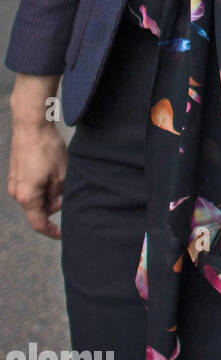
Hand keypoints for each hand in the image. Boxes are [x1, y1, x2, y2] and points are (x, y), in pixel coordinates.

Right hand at [7, 119, 66, 239]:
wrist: (31, 124)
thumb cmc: (46, 148)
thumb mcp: (61, 174)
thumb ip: (58, 194)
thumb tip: (56, 203)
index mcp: (27, 197)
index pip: (38, 223)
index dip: (51, 231)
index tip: (62, 234)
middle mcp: (16, 192)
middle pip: (37, 208)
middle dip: (53, 204)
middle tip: (67, 189)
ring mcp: (14, 181)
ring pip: (34, 195)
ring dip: (48, 191)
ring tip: (59, 174)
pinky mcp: (15, 172)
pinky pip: (30, 185)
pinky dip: (41, 183)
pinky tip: (51, 168)